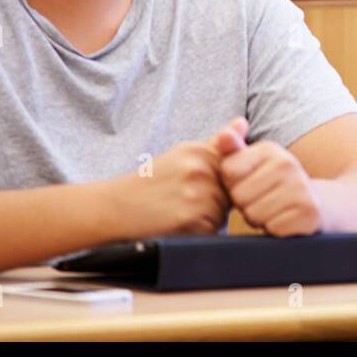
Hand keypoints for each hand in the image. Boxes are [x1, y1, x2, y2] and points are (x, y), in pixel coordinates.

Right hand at [109, 130, 233, 237]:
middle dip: (215, 202)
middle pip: (231, 194)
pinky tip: (177, 225)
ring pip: (223, 214)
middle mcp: (199, 169)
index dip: (218, 184)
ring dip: (207, 219)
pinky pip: (213, 230)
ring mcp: (196, 194)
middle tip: (183, 201)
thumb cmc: (150, 183)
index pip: (234, 170)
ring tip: (178, 212)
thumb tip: (242, 122)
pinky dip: (199, 233)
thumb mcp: (181, 155)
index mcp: (198, 150)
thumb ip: (217, 143)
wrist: (114, 208)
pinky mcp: (191, 219)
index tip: (195, 186)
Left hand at [214, 117, 324, 236]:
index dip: (234, 185)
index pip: (229, 171)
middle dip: (246, 205)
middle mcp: (288, 164)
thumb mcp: (255, 165)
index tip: (252, 185)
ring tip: (276, 211)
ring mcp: (301, 187)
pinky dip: (276, 231)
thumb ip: (233, 151)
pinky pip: (273, 229)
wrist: (320, 205)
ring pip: (254, 215)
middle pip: (239, 195)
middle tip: (265, 201)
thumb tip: (224, 135)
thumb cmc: (276, 187)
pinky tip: (287, 222)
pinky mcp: (310, 212)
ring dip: (261, 219)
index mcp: (270, 149)